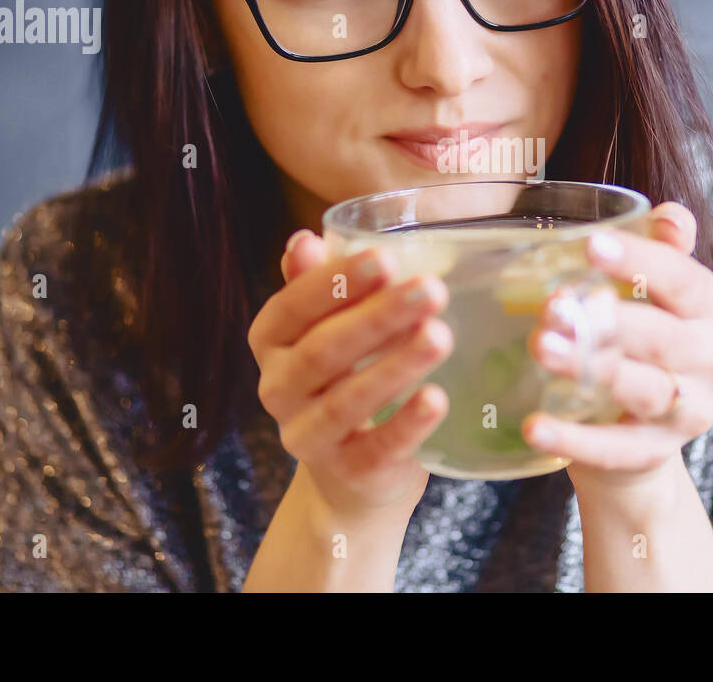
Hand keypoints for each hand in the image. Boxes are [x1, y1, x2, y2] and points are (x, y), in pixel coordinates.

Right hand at [248, 230, 452, 520]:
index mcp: (272, 342)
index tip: (384, 257)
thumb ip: (321, 284)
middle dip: (377, 317)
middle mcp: (278, 389)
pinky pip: (376, 450)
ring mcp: (308, 436)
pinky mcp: (348, 473)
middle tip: (431, 288)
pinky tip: (436, 398)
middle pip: (322, 351)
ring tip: (440, 336)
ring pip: (346, 401)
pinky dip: (406, 425)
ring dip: (395, 366)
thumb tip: (304, 239)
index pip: (292, 308)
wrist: (352, 473)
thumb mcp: (332, 326)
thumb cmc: (346, 376)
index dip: (334, 283)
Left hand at [520, 202, 712, 498]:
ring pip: (646, 389)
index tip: (591, 245)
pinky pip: (617, 447)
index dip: (642, 261)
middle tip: (554, 306)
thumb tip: (670, 215)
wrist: (633, 427)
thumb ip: (658, 250)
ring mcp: (688, 411)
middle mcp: (710, 360)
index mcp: (709, 310)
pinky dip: (576, 439)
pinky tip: (535, 425)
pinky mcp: (655, 453)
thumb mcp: (646, 292)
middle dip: (610, 322)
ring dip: (592, 369)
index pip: (684, 280)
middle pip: (667, 338)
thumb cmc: (636, 340)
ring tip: (542, 349)